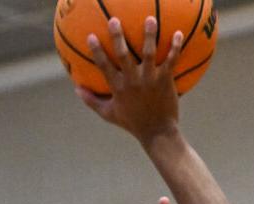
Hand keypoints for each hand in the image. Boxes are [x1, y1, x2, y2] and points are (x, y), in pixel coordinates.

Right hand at [79, 16, 182, 144]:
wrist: (158, 133)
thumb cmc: (132, 123)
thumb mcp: (108, 114)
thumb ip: (92, 100)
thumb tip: (76, 88)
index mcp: (118, 88)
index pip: (104, 66)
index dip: (97, 51)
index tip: (91, 36)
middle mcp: (133, 82)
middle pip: (123, 55)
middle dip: (118, 37)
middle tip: (114, 20)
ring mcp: (150, 80)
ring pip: (148, 53)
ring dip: (149, 35)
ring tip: (150, 19)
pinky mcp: (166, 80)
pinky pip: (171, 60)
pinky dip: (175, 47)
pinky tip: (177, 33)